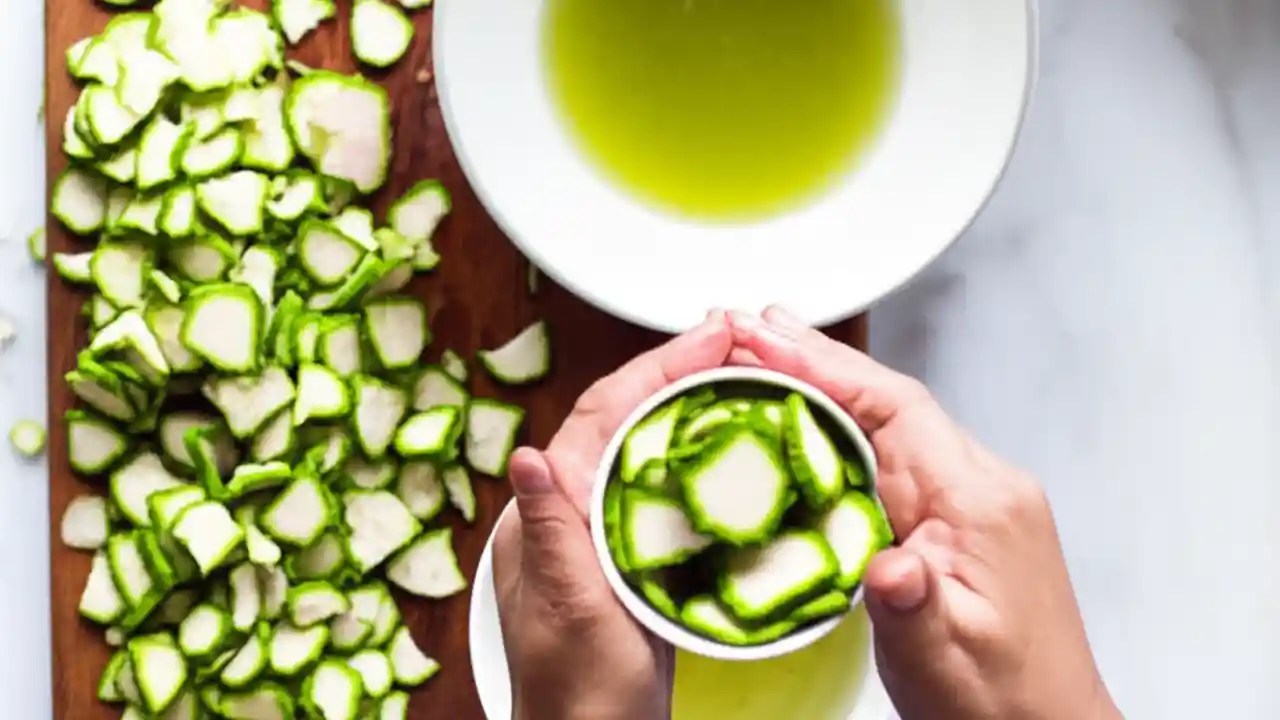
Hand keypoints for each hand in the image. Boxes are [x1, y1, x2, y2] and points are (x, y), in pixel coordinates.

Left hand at [493, 313, 733, 719]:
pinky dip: (694, 453)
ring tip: (740, 372)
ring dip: (687, 402)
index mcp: (545, 512)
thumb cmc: (576, 693)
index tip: (711, 335)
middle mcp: (568, 509)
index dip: (656, 366)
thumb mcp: (569, 611)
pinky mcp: (629, 553)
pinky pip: (660, 483)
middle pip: (624, 415)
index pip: (600, 414)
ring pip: (644, 443)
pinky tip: (728, 446)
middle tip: (737, 338)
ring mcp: (599, 529)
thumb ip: (551, 532)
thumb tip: (527, 456)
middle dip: (677, 369)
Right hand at [729, 308, 1120, 719]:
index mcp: (980, 504)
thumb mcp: (944, 663)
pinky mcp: (960, 518)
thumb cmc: (1004, 704)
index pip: (895, 409)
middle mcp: (984, 486)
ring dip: (827, 385)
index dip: (823, 366)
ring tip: (766, 354)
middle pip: (889, 399)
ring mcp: (974, 498)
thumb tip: (887, 565)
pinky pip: (896, 454)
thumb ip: (912, 608)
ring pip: (891, 421)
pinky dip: (844, 427)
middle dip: (817, 357)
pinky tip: (810, 424)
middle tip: (748, 324)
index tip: (762, 336)